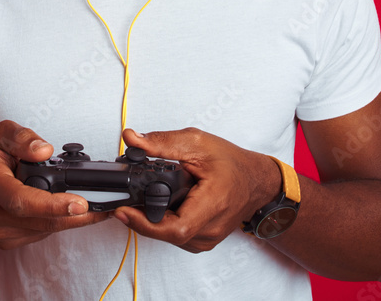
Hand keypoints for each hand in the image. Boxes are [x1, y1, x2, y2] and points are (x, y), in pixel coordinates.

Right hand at [0, 120, 108, 248]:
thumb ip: (21, 137)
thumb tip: (45, 150)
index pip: (20, 199)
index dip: (52, 204)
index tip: (80, 203)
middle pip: (38, 220)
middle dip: (75, 216)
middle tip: (105, 208)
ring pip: (42, 230)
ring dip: (71, 221)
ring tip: (96, 207)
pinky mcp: (5, 242)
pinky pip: (39, 234)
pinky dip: (57, 223)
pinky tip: (68, 210)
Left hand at [114, 128, 280, 252]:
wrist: (256, 181)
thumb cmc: (233, 163)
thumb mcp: (197, 143)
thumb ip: (162, 142)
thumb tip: (132, 139)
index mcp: (213, 204)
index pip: (175, 228)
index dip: (144, 223)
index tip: (123, 210)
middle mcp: (211, 228)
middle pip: (167, 233)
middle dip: (142, 216)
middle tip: (127, 198)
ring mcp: (208, 238)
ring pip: (170, 237)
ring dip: (153, 221)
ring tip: (147, 199)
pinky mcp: (204, 241)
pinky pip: (178, 237)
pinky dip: (165, 223)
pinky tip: (162, 207)